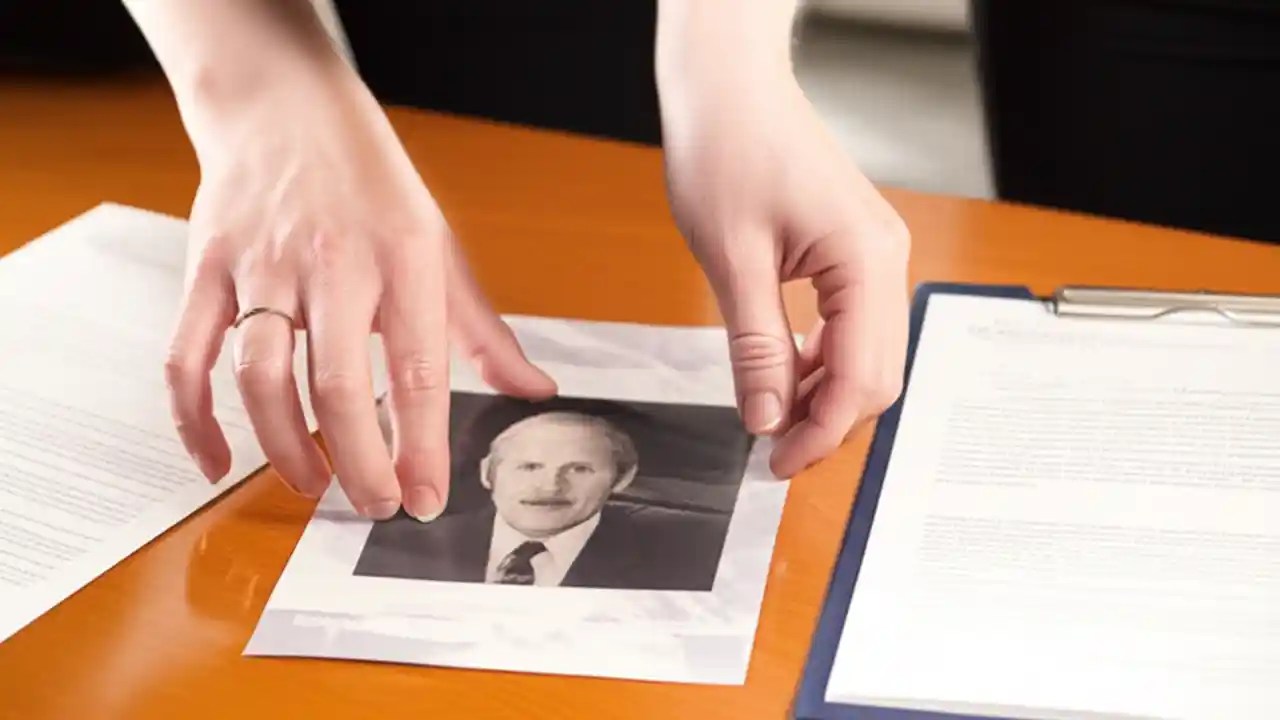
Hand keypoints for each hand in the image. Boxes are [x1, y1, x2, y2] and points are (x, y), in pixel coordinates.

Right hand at [164, 64, 555, 519]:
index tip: (426, 500)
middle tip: (376, 505)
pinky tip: (219, 461)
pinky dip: (194, 420)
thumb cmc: (371, 184)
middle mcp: (333, 264)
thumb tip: (534, 392)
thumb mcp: (441, 247)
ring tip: (315, 485)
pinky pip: (186, 357)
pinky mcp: (207, 268)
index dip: (421, 446)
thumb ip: (483, 332)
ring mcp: (262, 266)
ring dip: (286, 447)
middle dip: (358, 462)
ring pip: (261, 378)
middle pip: (338, 387)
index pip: (418, 371)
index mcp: (403, 259)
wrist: (284, 106)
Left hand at [659, 64, 910, 477]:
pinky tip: (782, 369)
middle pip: (878, 374)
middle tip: (770, 449)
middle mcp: (887, 260)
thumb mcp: (731, 260)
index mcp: (867, 261)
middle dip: (828, 420)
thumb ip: (756, 347)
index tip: (775, 465)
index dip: (820, 433)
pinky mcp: (855, 252)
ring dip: (824, 392)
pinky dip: (821, 359)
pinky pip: (852, 325)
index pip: (861, 378)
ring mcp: (876, 255)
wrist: (729, 89)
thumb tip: (767, 419)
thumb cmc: (727, 150)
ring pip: (868, 354)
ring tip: (769, 413)